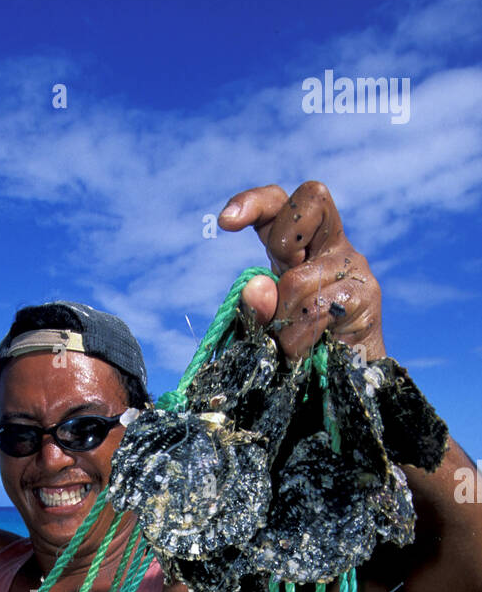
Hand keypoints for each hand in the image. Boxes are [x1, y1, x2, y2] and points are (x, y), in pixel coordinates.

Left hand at [218, 181, 384, 360]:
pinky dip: (300, 339)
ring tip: (292, 348)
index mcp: (299, 246)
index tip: (225, 223)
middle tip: (282, 287)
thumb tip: (257, 289)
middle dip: (285, 240)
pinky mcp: (367, 294)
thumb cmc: (296, 354)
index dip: (254, 202)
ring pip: (299, 278)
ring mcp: (353, 267)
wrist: (338, 391)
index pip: (280, 204)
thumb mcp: (264, 327)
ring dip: (284, 324)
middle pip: (312, 199)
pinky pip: (317, 309)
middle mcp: (330, 246)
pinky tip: (308, 353)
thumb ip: (255, 307)